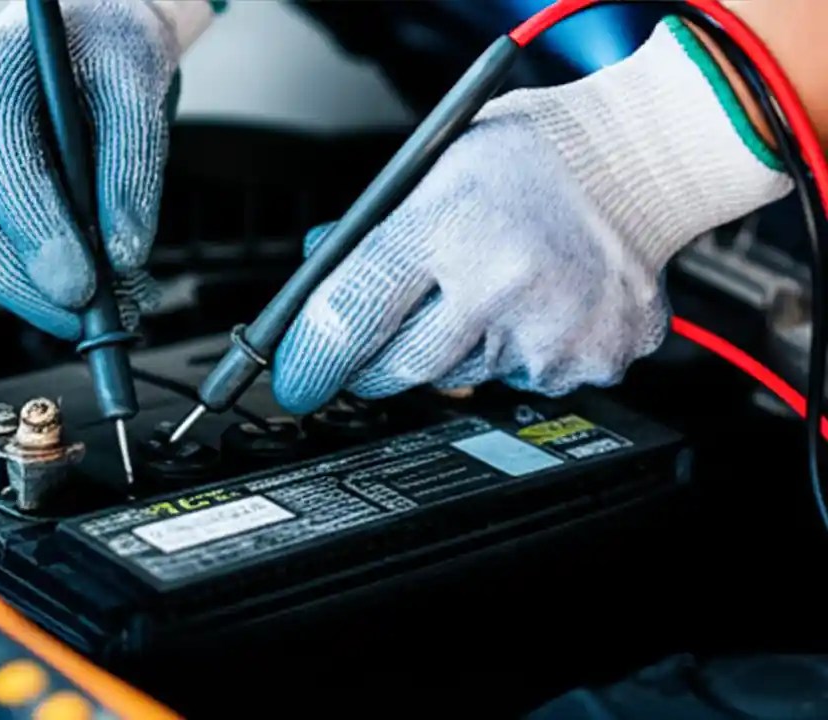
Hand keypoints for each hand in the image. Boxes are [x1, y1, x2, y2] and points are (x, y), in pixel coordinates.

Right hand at [0, 0, 181, 338]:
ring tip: (96, 313)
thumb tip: (125, 257)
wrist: (91, 24)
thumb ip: (131, 168)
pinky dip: (33, 274)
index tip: (83, 289)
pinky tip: (82, 289)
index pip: (0, 165)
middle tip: (83, 322)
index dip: (38, 235)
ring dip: (29, 290)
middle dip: (22, 286)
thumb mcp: (139, 84)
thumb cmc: (113, 41)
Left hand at [271, 18, 791, 414]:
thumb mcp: (432, 167)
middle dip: (376, 361)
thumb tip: (317, 279)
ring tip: (491, 286)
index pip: (350, 314)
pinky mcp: (591, 362)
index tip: (296, 380)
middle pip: (398, 368)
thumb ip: (370, 231)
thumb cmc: (533, 156)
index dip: (311, 358)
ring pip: (461, 379)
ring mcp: (551, 330)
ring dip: (456, 350)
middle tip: (385, 335)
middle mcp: (501, 283)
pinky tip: (536, 303)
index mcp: (451, 223)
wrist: (642, 160)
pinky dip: (516, 353)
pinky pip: (523, 383)